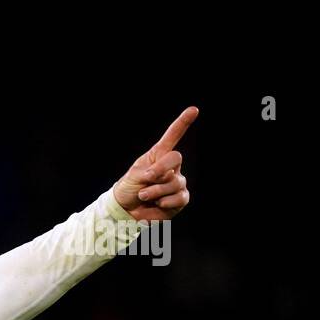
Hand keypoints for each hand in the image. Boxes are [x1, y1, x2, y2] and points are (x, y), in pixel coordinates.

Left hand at [112, 106, 197, 220]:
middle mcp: (171, 168)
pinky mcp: (180, 199)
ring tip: (144, 195)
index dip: (182, 123)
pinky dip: (165, 202)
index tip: (193, 110)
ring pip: (174, 182)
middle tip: (146, 179)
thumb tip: (168, 177)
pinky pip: (179, 197)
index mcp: (159, 156)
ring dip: (155, 191)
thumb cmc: (129, 188)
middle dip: (159, 169)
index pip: (172, 137)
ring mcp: (178, 183)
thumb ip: (150, 171)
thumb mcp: (134, 175)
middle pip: (176, 158)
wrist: (126, 209)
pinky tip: (156, 203)